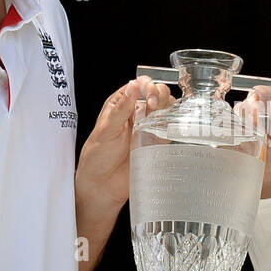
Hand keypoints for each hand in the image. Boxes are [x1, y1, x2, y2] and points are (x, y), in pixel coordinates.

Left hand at [76, 76, 173, 210]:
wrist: (102, 185)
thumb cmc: (97, 157)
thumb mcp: (106, 129)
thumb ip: (121, 108)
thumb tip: (133, 86)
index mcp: (120, 104)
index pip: (139, 85)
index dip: (146, 85)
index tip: (146, 92)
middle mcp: (136, 113)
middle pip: (157, 93)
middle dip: (158, 93)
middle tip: (152, 105)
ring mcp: (148, 127)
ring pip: (166, 107)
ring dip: (166, 106)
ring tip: (156, 115)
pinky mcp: (157, 141)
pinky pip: (170, 127)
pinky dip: (173, 123)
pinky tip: (166, 126)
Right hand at [236, 86, 270, 198]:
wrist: (270, 175)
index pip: (269, 91)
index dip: (264, 94)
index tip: (260, 103)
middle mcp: (261, 111)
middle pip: (252, 98)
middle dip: (252, 107)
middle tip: (256, 122)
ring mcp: (246, 120)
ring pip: (239, 109)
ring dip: (243, 118)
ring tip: (251, 132)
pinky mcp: (235, 130)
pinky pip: (227, 122)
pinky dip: (231, 126)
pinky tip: (238, 135)